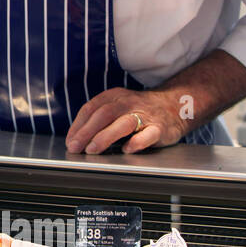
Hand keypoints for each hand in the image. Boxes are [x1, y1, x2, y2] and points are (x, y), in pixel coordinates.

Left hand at [65, 88, 188, 154]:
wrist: (175, 105)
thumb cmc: (139, 110)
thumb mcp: (117, 107)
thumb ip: (99, 119)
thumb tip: (76, 140)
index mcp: (114, 97)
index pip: (91, 108)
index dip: (78, 125)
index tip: (70, 141)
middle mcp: (128, 103)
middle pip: (104, 114)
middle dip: (86, 132)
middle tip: (75, 147)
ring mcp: (145, 114)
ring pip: (123, 123)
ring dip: (105, 136)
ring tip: (92, 149)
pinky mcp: (160, 127)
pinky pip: (149, 134)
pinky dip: (137, 142)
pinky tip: (127, 149)